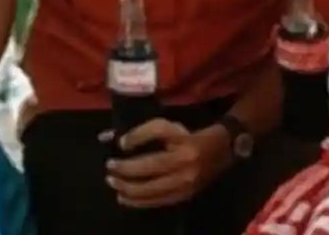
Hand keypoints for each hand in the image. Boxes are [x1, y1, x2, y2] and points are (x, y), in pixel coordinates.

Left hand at [102, 119, 225, 208]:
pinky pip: (158, 201)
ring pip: (152, 189)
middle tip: (109, 169)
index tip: (120, 143)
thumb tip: (119, 142)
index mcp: (182, 140)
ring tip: (113, 184)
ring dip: (129, 188)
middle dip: (126, 170)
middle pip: (150, 166)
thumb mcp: (168, 128)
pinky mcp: (185, 195)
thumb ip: (142, 132)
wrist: (220, 151)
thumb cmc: (188, 137)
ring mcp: (186, 182)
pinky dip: (139, 201)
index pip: (156, 132)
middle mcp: (185, 161)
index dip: (136, 137)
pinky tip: (125, 198)